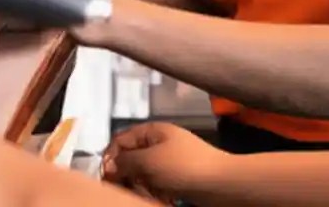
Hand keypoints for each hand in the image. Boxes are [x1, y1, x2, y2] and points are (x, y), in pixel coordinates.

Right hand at [103, 123, 230, 202]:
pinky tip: (161, 199)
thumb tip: (109, 165)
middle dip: (127, 176)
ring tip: (147, 195)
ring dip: (141, 186)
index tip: (108, 178)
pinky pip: (157, 184)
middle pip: (131, 158)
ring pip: (143, 174)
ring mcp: (169, 160)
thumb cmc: (183, 167)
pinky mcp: (177, 176)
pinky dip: (155, 192)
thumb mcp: (149, 161)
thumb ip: (125, 161)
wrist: (220, 183)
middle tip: (128, 190)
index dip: (111, 157)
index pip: (121, 140)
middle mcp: (159, 142)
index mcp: (153, 131)